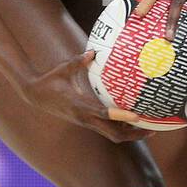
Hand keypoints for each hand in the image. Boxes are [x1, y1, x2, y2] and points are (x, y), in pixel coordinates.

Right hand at [22, 50, 143, 142]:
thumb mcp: (64, 68)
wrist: (35, 96)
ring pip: (111, 135)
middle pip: (113, 134)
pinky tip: (132, 122)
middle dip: (133, 134)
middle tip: (152, 128)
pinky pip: (106, 129)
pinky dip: (120, 128)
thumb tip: (93, 52)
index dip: (121, 116)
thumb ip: (79, 61)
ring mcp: (86, 122)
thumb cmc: (50, 80)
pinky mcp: (86, 122)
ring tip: (147, 128)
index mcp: (80, 106)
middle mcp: (85, 118)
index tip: (137, 116)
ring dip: (129, 134)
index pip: (104, 114)